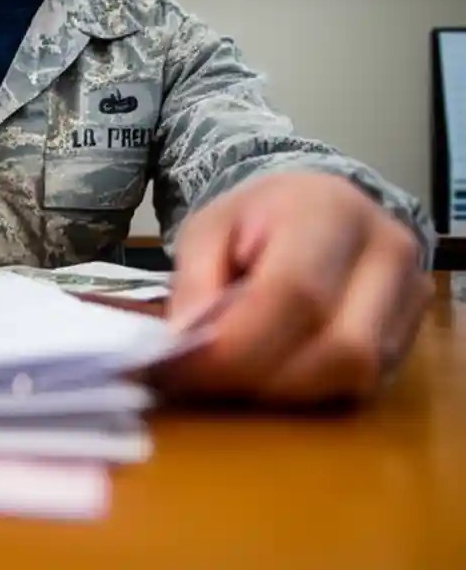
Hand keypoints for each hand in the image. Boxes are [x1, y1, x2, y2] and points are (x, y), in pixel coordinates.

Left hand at [156, 172, 432, 405]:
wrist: (316, 206)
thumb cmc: (255, 219)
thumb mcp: (206, 231)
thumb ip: (194, 282)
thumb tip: (186, 344)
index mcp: (331, 211)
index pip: (295, 292)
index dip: (238, 344)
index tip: (184, 369)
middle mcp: (388, 253)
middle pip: (337, 348)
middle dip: (259, 378)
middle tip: (201, 381)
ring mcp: (410, 297)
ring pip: (356, 376)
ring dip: (284, 391)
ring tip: (232, 376)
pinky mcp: (412, 335)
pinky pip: (364, 386)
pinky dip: (308, 391)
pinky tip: (269, 374)